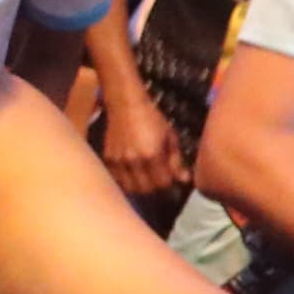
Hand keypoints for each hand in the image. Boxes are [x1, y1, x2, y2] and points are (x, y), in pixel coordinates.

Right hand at [95, 78, 186, 197]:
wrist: (125, 104)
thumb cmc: (151, 118)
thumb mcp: (169, 136)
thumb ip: (176, 160)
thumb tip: (185, 180)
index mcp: (152, 154)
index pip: (162, 183)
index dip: (170, 185)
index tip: (172, 180)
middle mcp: (133, 161)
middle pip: (146, 189)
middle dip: (156, 188)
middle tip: (160, 180)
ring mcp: (118, 161)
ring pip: (130, 188)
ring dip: (140, 188)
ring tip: (147, 180)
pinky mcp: (108, 159)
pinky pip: (118, 180)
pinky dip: (126, 182)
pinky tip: (133, 176)